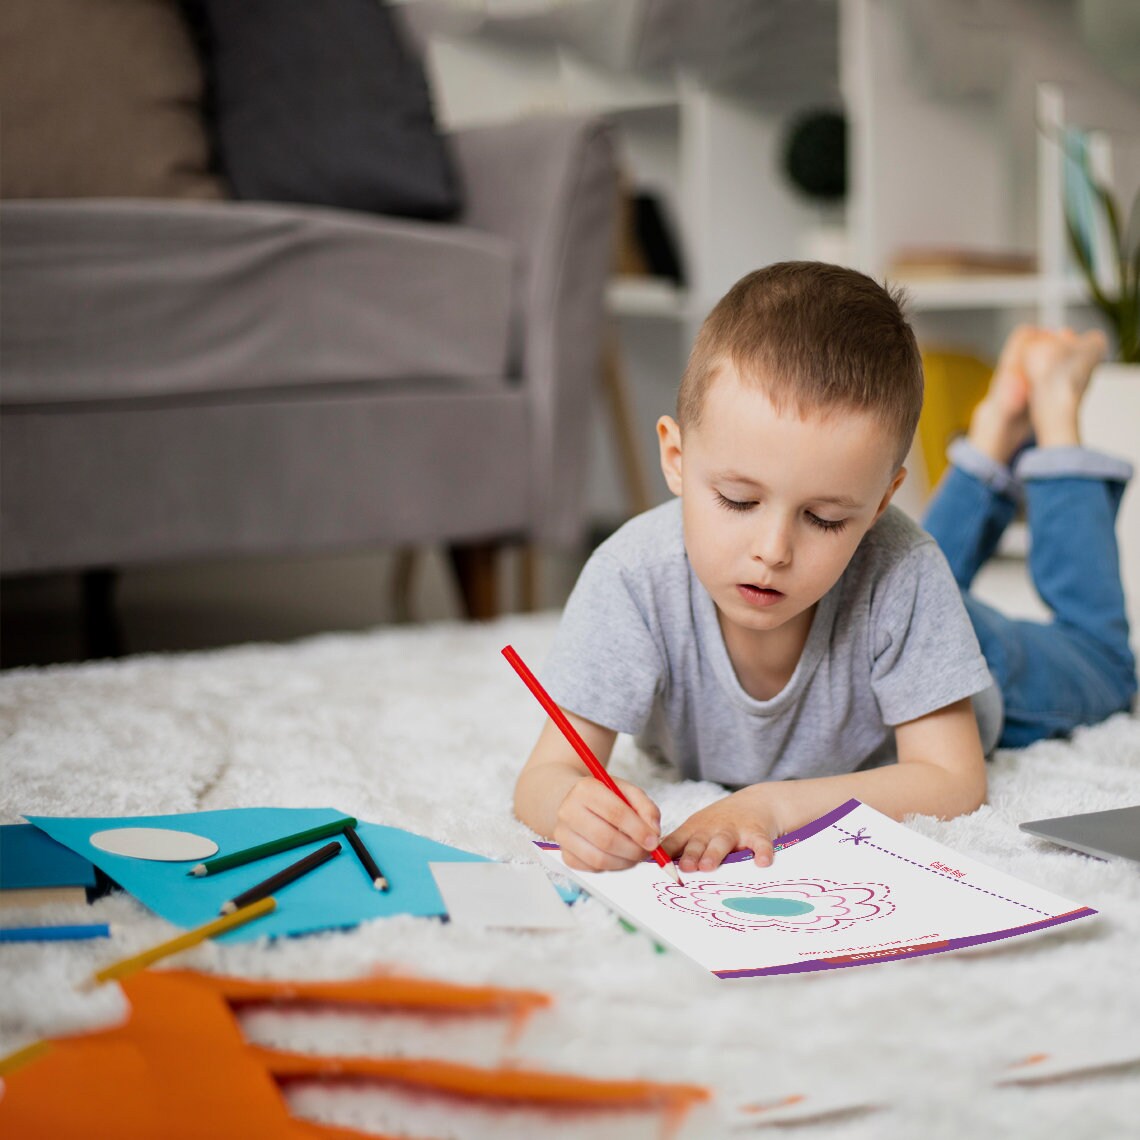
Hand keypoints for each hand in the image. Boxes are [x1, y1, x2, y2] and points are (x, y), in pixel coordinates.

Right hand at [554, 776, 662, 871]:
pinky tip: (619, 857)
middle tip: (647, 852)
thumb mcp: (626, 791)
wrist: (572, 801)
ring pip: (598, 858)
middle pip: (605, 839)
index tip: (654, 841)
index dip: (638, 830)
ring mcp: (563, 835)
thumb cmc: (604, 797)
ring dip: (624, 863)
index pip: (615, 813)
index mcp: (586, 789)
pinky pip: (592, 869)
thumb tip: (654, 833)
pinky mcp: (565, 854)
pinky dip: (611, 867)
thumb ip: (646, 807)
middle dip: (633, 850)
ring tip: (635, 856)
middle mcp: (568, 811)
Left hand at [663, 787, 780, 872]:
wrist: (756, 802)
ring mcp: (734, 830)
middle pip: (698, 842)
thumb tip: (651, 869)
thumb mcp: (696, 829)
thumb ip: (678, 848)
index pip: (675, 842)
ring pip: (723, 842)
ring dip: (715, 853)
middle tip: (685, 867)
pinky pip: (760, 843)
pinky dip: (762, 852)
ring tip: (708, 866)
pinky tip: (762, 862)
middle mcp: (711, 829)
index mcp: (693, 830)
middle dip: (690, 854)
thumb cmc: (719, 824)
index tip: (657, 866)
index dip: (666, 854)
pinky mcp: (757, 833)